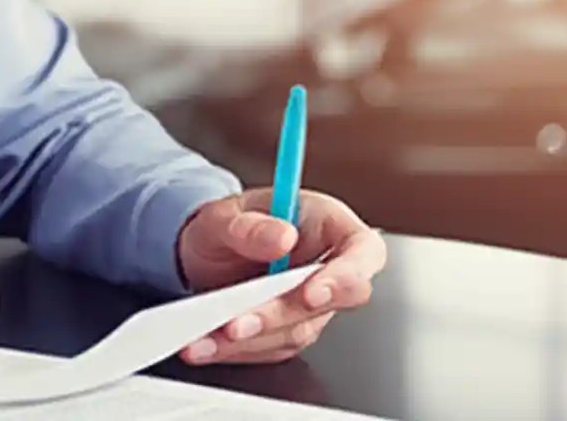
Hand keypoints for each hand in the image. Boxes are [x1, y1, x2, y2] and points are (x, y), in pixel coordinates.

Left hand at [175, 189, 385, 364]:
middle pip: (335, 300)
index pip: (364, 250)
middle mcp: (326, 266)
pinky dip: (237, 350)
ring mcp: (310, 304)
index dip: (348, 275)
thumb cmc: (226, 226)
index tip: (311, 292)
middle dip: (285, 313)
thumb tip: (282, 236)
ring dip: (254, 337)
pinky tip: (208, 344)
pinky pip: (270, 348)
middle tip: (241, 321)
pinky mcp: (288, 331)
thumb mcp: (223, 216)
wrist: (203, 254)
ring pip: (298, 330)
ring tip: (211, 334)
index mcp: (327, 222)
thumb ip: (250, 225)